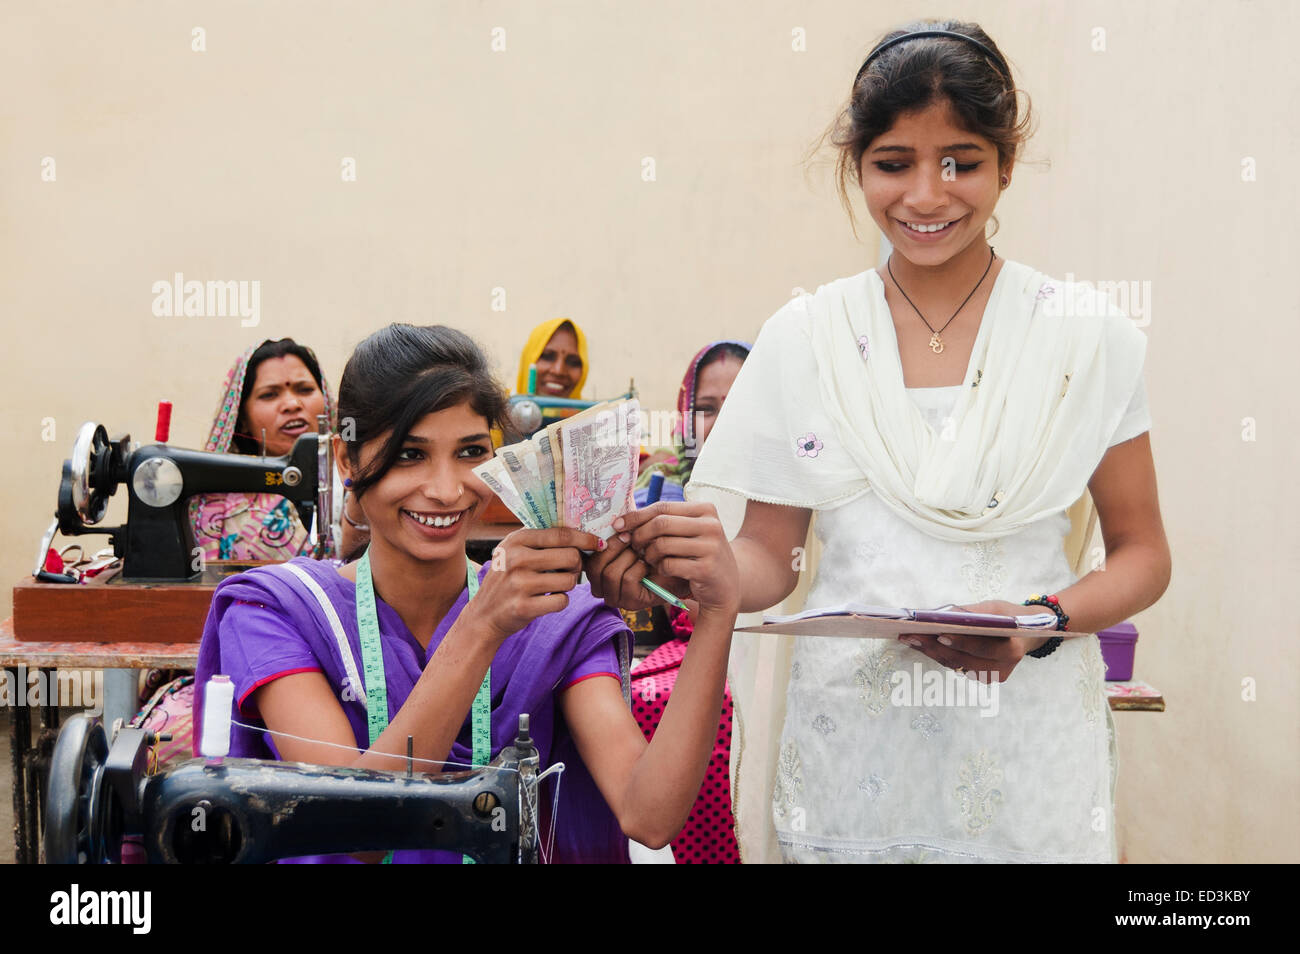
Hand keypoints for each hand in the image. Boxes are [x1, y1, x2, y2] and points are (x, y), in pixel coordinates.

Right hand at [466, 527, 600, 641]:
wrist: (484, 615)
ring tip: (553, 586)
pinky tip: (547, 600)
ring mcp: (519, 583)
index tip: (599, 543)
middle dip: (576, 566)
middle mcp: (517, 559)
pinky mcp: (524, 607)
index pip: (561, 534)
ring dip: (568, 585)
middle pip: (571, 557)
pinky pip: (562, 601)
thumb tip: (582, 534)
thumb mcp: (513, 552)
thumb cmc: (507, 579)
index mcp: (516, 540)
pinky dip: (560, 601)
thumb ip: (540, 540)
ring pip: (569, 580)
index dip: (585, 538)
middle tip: (568, 571)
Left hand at [585, 502, 738, 616]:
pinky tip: (663, 571)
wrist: (726, 587)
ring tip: (649, 560)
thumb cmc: (699, 556)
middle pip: (661, 523)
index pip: (662, 507)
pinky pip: (669, 565)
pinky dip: (660, 569)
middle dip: (640, 535)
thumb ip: (664, 522)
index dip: (637, 516)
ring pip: (662, 545)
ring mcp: (711, 547)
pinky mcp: (706, 569)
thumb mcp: (688, 533)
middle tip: (633, 546)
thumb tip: (624, 520)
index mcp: (706, 510)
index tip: (618, 525)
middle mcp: (711, 525)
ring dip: (648, 555)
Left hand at [896, 600, 1055, 682]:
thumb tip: (939, 615)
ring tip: (911, 638)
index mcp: (1012, 649)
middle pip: (963, 659)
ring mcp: (993, 677)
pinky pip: (958, 666)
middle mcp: (1003, 668)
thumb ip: (970, 613)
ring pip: (956, 665)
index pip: (982, 647)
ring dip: (931, 651)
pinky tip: (923, 645)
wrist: (1029, 632)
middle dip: (934, 647)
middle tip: (910, 635)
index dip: (960, 642)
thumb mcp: (993, 608)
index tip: (937, 633)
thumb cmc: (1009, 615)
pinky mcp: (985, 679)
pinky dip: (941, 655)